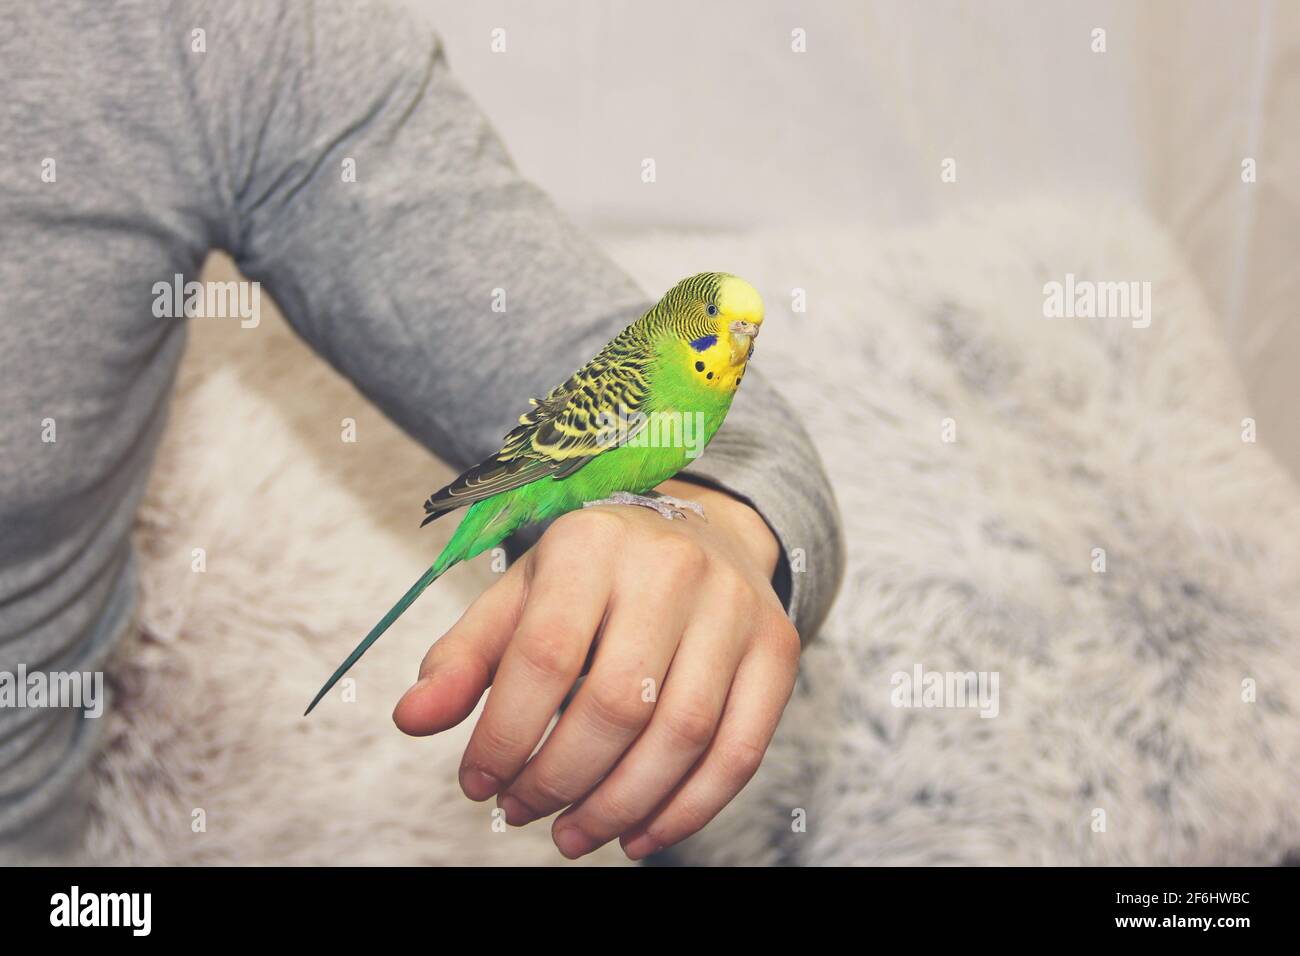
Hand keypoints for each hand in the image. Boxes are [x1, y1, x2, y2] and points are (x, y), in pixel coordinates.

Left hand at [392, 478, 799, 859]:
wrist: (706, 530)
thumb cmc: (597, 574)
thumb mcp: (522, 594)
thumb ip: (465, 657)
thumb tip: (411, 719)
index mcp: (594, 543)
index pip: (545, 655)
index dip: (505, 735)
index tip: (478, 783)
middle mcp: (672, 568)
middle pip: (615, 704)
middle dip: (560, 779)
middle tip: (524, 812)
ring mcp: (735, 608)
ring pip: (682, 735)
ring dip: (619, 806)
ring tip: (573, 834)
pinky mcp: (777, 650)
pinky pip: (740, 751)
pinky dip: (688, 811)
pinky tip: (639, 835)